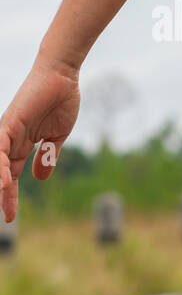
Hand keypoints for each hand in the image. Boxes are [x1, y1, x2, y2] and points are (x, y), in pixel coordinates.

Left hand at [0, 57, 81, 221]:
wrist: (62, 77)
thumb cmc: (61, 101)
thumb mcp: (56, 137)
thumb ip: (48, 156)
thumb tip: (40, 178)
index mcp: (21, 144)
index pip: (11, 175)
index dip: (10, 196)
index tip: (10, 217)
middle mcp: (9, 139)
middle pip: (0, 173)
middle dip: (2, 195)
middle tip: (5, 217)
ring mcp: (8, 131)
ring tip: (2, 201)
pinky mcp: (10, 122)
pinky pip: (0, 147)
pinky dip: (0, 164)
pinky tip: (4, 179)